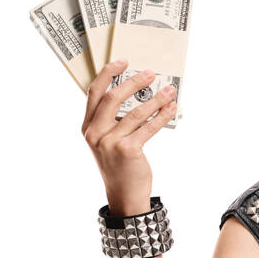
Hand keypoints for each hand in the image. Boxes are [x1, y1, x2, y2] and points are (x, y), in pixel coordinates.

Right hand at [81, 58, 177, 210]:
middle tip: (150, 74)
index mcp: (87, 128)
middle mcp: (95, 134)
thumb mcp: (106, 142)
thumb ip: (111, 121)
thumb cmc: (118, 166)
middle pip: (113, 97)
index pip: (94, 93)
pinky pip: (148, 127)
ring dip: (156, 99)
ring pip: (135, 112)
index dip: (107, 74)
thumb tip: (133, 93)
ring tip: (170, 91)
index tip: (123, 62)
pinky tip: (171, 108)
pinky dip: (162, 116)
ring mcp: (110, 143)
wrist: (124, 195)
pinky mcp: (127, 150)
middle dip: (133, 82)